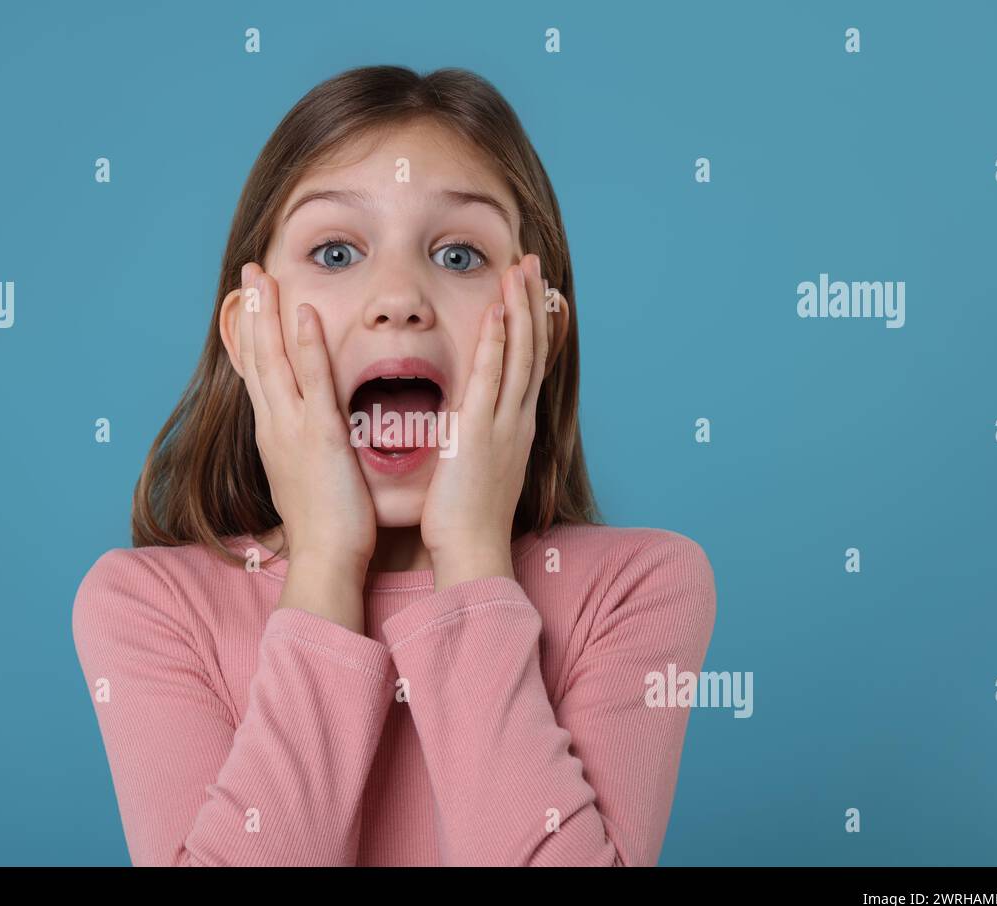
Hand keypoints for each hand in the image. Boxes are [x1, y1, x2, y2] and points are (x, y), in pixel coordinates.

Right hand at [237, 262, 376, 626]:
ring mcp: (293, 430)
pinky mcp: (320, 437)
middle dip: (251, 312)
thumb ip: (307, 449)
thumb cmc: (326, 526)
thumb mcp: (309, 477)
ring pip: (274, 361)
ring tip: (260, 276)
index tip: (246, 302)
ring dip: (267, 315)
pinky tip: (304, 314)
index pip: (257, 374)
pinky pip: (311, 382)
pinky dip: (305, 346)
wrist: (326, 560)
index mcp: (274, 434)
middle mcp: (275, 426)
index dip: (250, 335)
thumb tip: (310, 437)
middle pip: (256, 358)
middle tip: (247, 272)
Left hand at [420, 254, 550, 590]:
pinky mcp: (479, 433)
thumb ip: (472, 438)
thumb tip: (463, 420)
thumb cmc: (466, 518)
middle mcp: (516, 419)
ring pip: (518, 354)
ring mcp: (503, 424)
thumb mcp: (474, 468)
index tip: (534, 292)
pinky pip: (491, 378)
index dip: (533, 324)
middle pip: (531, 348)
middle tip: (532, 263)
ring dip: (519, 307)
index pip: (528, 364)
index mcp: (514, 426)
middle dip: (532, 302)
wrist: (472, 552)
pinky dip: (497, 342)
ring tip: (520, 268)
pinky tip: (497, 311)